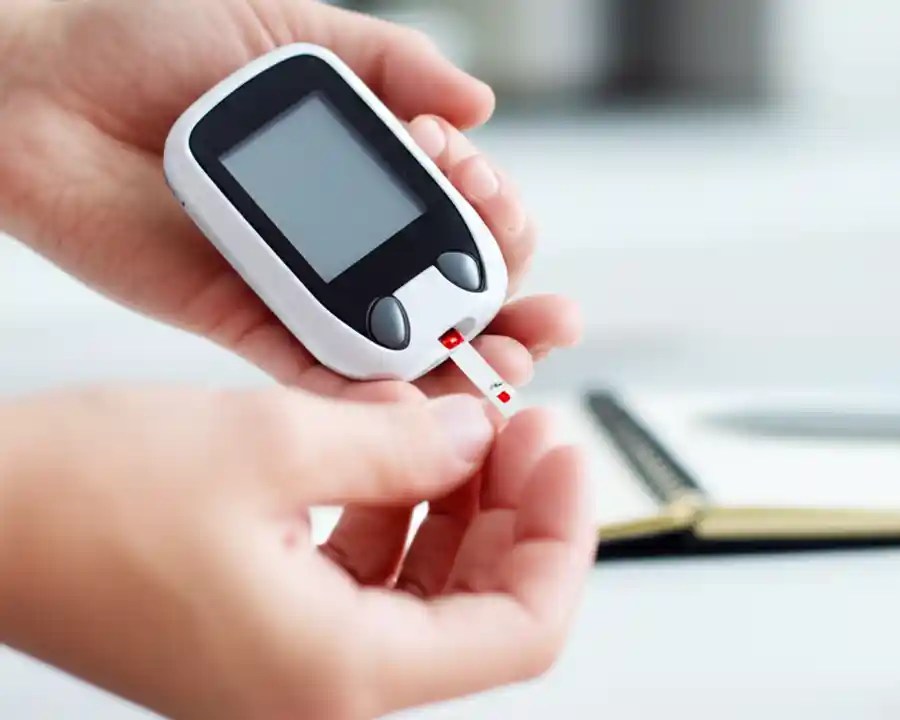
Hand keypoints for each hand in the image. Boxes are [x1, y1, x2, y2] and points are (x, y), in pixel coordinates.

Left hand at [0, 0, 578, 397]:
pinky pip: (323, 378)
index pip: (463, 208)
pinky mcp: (252, 329)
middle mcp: (347, 235)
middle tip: (540, 313)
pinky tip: (421, 401)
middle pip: (455, 288)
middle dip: (514, 306)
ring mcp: (304, 288)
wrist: (42, 93)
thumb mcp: (292, 29)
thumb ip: (391, 62)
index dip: (493, 209)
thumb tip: (479, 105)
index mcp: (368, 169)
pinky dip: (375, 402)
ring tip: (512, 361)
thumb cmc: (149, 45)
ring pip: (409, 345)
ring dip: (474, 365)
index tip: (467, 170)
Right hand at [0, 387, 594, 718]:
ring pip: (428, 595)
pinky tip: (396, 449)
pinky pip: (367, 584)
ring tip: (464, 422)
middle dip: (513, 510)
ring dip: (457, 507)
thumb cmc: (76, 499)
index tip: (567, 452)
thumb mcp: (275, 439)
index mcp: (337, 673)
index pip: (521, 629)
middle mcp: (320, 693)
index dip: (564, 534)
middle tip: (521, 423)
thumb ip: (407, 442)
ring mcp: (290, 670)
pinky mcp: (263, 635)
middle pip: (482, 613)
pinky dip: (396, 516)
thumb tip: (480, 432)